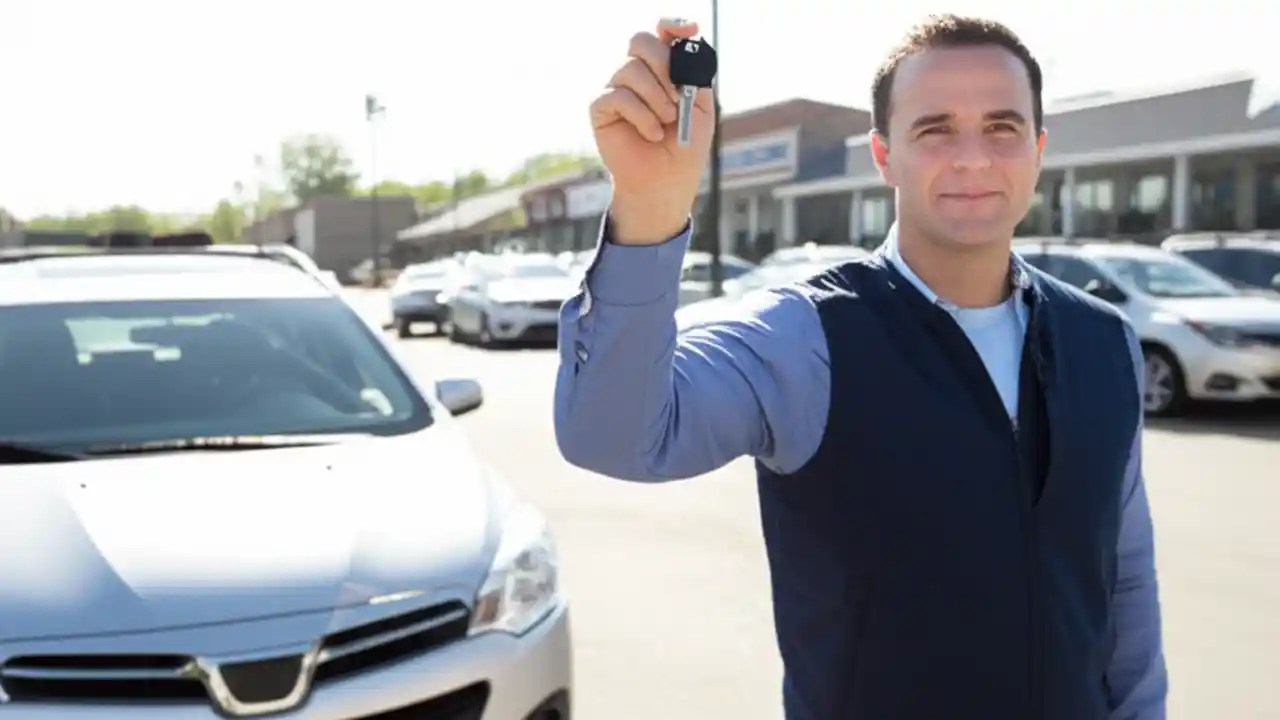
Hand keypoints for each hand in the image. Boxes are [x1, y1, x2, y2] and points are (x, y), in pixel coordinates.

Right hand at [590, 18, 715, 243]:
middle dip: (663, 65)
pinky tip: (651, 134)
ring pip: (631, 70)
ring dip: (657, 97)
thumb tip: (686, 37)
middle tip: (678, 97)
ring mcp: (616, 89)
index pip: (660, 33)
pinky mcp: (601, 109)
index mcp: (662, 69)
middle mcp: (637, 74)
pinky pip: (618, 96)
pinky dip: (641, 115)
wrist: (667, 182)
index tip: (689, 30)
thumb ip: (693, 72)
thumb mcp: (700, 106)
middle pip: (640, 42)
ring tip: (667, 121)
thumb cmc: (685, 146)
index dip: (672, 25)